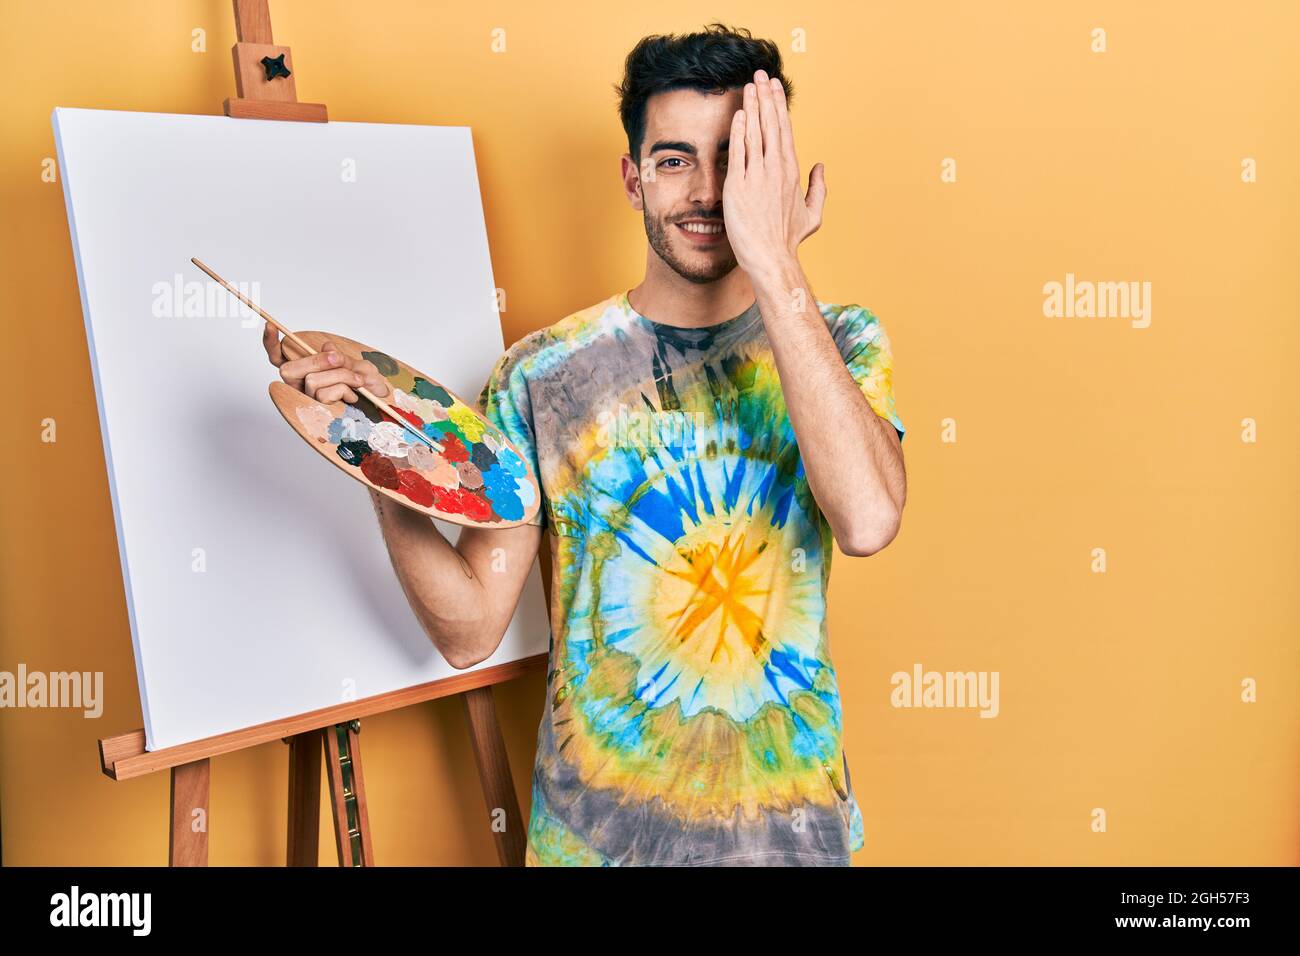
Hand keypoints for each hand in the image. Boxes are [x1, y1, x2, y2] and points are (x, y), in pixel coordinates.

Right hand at [262, 322, 389, 403]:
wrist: (380, 404)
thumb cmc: (365, 383)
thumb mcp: (356, 364)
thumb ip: (340, 357)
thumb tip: (327, 349)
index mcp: (304, 368)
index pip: (277, 356)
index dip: (270, 343)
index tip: (270, 325)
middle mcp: (299, 384)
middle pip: (290, 369)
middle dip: (319, 361)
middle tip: (339, 360)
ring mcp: (306, 399)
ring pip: (312, 380)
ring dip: (341, 377)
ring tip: (357, 382)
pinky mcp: (316, 412)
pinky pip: (324, 394)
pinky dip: (344, 390)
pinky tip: (352, 396)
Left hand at [722, 69, 825, 273]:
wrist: (771, 258)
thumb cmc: (788, 240)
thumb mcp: (812, 214)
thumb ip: (818, 188)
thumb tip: (821, 167)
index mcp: (791, 171)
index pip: (785, 130)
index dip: (779, 106)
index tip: (775, 87)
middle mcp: (776, 169)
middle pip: (771, 124)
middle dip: (766, 97)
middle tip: (760, 74)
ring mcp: (757, 177)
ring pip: (755, 133)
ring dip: (752, 107)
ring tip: (749, 86)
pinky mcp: (738, 187)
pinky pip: (738, 153)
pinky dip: (739, 132)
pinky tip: (739, 114)